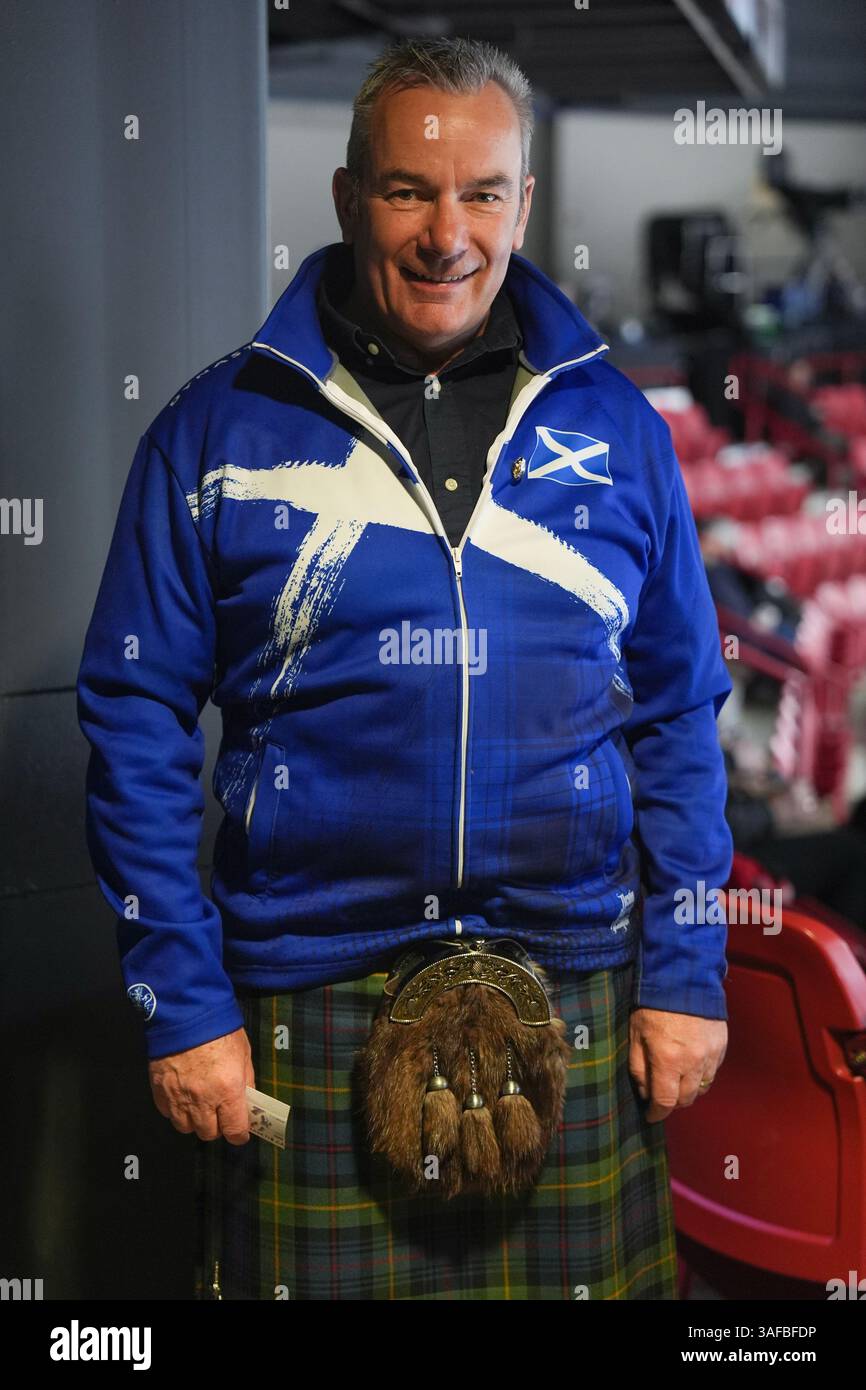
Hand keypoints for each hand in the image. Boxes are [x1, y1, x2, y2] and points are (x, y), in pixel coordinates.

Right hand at [148, 1026, 255, 1143]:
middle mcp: (202, 1100)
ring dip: (195, 1121)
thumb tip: (248, 1102)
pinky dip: (176, 1110)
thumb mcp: (243, 1052)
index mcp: (228, 1091)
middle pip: (208, 1134)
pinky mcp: (159, 1091)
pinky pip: (168, 1113)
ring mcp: (178, 1098)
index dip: (239, 1134)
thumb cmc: (220, 1029)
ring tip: (199, 1105)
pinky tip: (182, 1096)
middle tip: (220, 1112)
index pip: (235, 1131)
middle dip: (217, 1126)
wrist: (185, 1012)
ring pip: (186, 1128)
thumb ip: (246, 1081)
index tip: (240, 1130)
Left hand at [628, 1009, 726, 1122]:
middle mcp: (693, 1062)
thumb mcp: (636, 1035)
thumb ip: (639, 1067)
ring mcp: (710, 1055)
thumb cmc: (653, 1006)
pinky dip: (701, 1075)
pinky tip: (691, 1066)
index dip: (657, 1113)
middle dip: (672, 1103)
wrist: (684, 979)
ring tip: (677, 1081)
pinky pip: (712, 1072)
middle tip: (662, 1097)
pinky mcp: (721, 1046)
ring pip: (701, 1088)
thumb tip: (645, 1093)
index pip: (666, 1101)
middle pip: (686, 1099)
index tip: (651, 1116)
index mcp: (668, 1060)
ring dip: (688, 1090)